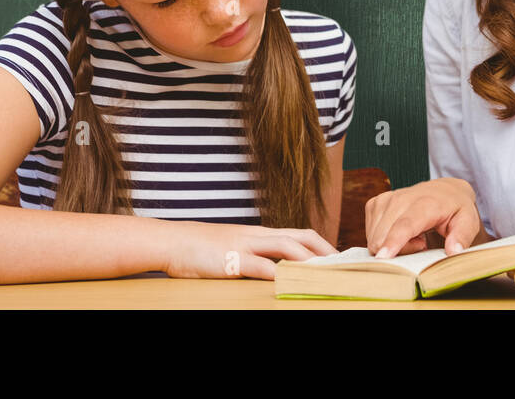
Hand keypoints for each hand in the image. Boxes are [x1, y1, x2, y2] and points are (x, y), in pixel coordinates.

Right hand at [161, 222, 337, 279]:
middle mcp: (257, 235)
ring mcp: (245, 245)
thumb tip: (275, 270)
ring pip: (285, 247)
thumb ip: (255, 255)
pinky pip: (259, 265)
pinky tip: (288, 281)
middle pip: (300, 236)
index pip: (298, 233)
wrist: (172, 241)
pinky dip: (276, 273)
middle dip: (324, 250)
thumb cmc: (201, 248)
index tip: (338, 257)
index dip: (321, 244)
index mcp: (260, 233)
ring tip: (325, 271)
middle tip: (342, 265)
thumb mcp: (234, 247)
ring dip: (308, 259)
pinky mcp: (232, 259)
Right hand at [365, 178, 482, 257]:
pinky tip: (400, 232)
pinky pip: (370, 233)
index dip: (393, 241)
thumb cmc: (456, 209)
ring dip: (391, 245)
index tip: (384, 257)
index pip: (405, 224)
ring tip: (414, 236)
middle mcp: (401, 198)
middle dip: (399, 251)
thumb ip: (462, 237)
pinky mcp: (375, 203)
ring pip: (375, 237)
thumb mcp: (468, 222)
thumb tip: (453, 251)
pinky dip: (383, 238)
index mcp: (425, 203)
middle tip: (421, 243)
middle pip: (385, 236)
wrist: (445, 190)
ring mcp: (386, 199)